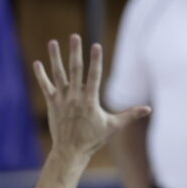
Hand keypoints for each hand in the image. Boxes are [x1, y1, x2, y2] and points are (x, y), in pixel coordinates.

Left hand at [33, 35, 151, 157]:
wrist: (70, 151)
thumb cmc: (94, 139)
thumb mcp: (114, 126)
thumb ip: (130, 115)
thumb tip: (149, 108)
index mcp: (90, 101)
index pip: (94, 76)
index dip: (95, 60)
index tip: (96, 46)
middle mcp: (75, 98)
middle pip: (75, 70)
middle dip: (75, 52)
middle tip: (74, 36)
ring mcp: (62, 100)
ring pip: (58, 75)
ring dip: (55, 58)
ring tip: (53, 42)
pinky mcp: (52, 104)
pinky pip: (46, 86)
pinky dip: (41, 75)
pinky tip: (37, 62)